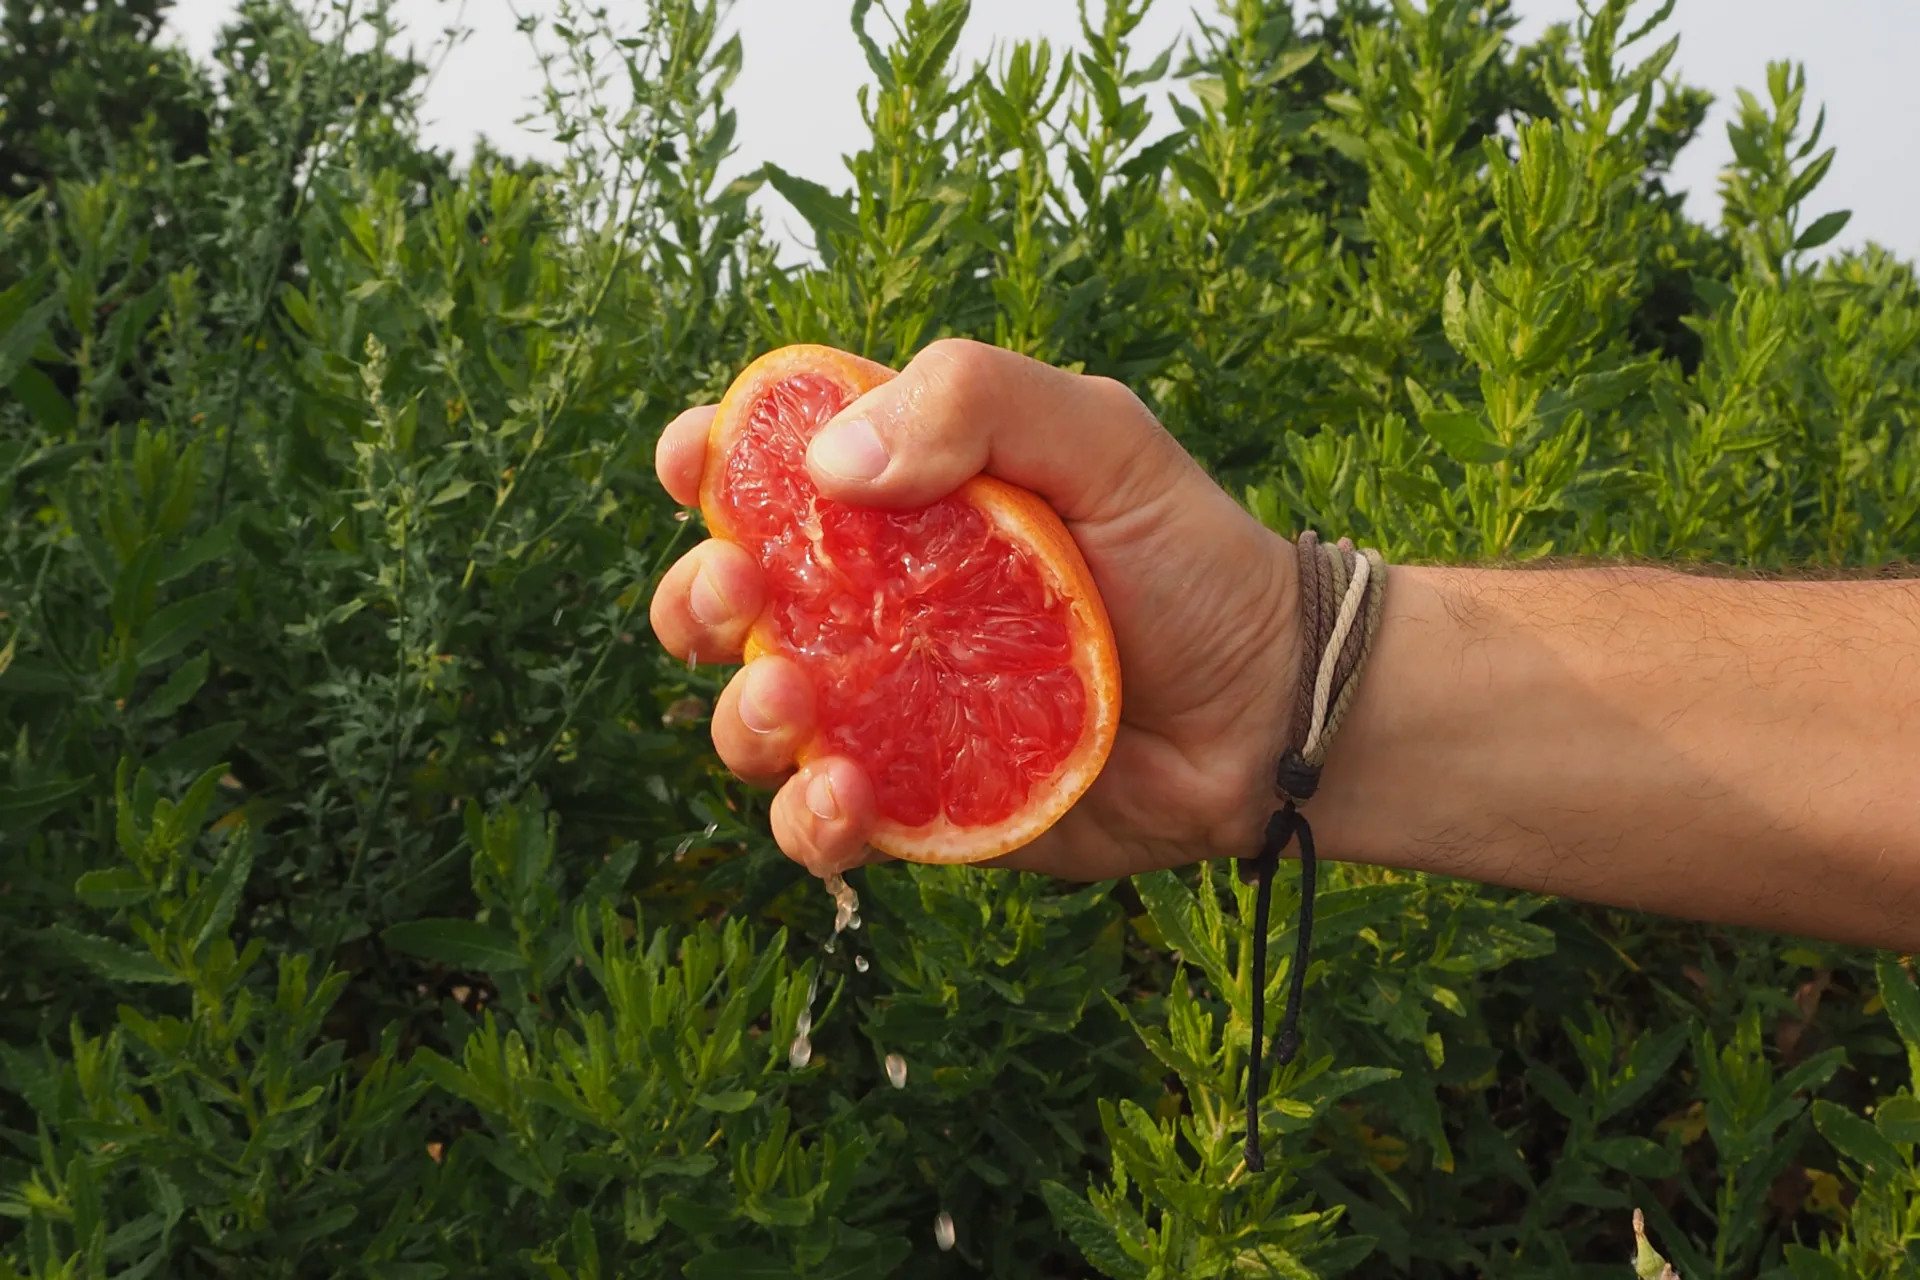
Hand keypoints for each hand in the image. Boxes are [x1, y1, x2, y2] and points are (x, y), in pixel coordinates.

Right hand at [650, 339, 1299, 880]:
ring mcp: (893, 713)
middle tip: (733, 592)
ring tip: (789, 701)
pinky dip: (808, 818)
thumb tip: (829, 464)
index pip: (774, 474)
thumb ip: (978, 401)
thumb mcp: (1102, 439)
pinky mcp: (924, 806)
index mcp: (909, 504)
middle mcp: (879, 609)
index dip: (712, 462)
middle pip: (735, 604)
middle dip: (700, 596)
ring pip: (757, 719)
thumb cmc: (1193, 560)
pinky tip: (841, 797)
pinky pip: (825, 822)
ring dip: (741, 713)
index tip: (691, 462)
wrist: (1276, 711)